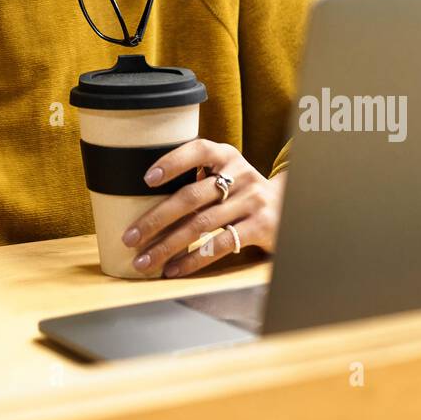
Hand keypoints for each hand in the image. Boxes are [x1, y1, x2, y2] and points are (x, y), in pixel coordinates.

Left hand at [121, 139, 287, 278]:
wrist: (290, 206)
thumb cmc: (242, 191)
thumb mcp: (227, 173)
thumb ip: (197, 177)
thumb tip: (143, 197)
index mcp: (226, 156)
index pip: (198, 150)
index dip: (172, 162)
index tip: (147, 179)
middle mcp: (240, 175)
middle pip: (191, 196)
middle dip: (156, 219)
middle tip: (130, 237)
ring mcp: (251, 201)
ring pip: (201, 225)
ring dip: (168, 245)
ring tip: (145, 260)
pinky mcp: (260, 227)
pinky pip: (221, 245)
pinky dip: (193, 259)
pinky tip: (174, 269)